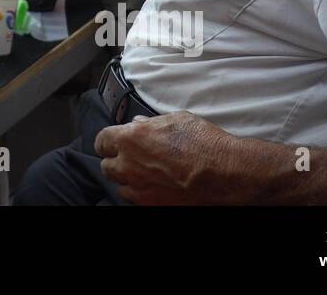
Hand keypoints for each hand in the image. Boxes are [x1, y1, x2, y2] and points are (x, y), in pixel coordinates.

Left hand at [95, 111, 251, 204]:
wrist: (224, 173)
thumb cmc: (203, 143)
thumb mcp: (176, 120)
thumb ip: (150, 123)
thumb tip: (138, 123)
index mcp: (131, 138)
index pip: (102, 140)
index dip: (108, 141)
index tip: (113, 142)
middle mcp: (128, 165)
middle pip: (106, 166)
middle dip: (115, 161)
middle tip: (129, 159)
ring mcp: (139, 189)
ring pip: (120, 186)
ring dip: (127, 180)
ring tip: (143, 175)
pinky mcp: (151, 205)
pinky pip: (136, 201)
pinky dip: (141, 194)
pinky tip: (154, 188)